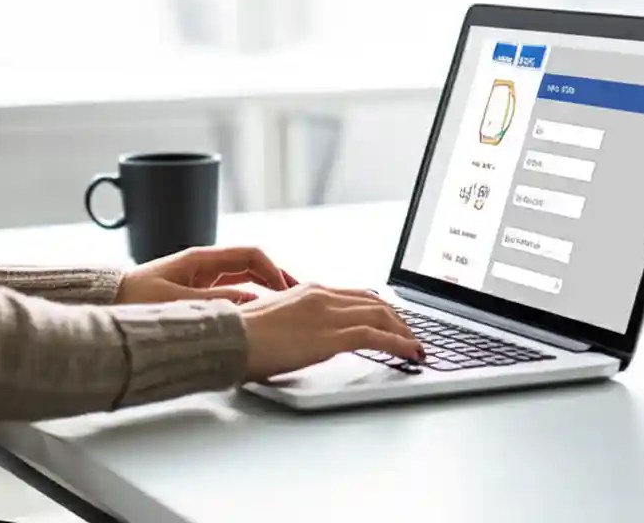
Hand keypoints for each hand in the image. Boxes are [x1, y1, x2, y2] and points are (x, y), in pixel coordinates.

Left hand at [116, 246, 300, 304]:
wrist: (108, 302)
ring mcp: (201, 278)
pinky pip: (231, 293)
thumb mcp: (177, 302)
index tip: (288, 289)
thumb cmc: (136, 299)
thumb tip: (252, 300)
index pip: (250, 256)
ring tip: (284, 308)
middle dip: (276, 279)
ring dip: (265, 291)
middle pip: (251, 266)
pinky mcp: (196, 293)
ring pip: (243, 280)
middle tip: (297, 297)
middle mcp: (205, 265)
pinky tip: (258, 316)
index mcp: (201, 259)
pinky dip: (248, 301)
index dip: (273, 270)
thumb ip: (216, 301)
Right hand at [241, 284, 424, 380]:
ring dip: (404, 332)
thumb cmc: (240, 336)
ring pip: (381, 316)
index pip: (355, 294)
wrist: (227, 339)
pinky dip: (399, 343)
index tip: (391, 319)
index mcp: (308, 291)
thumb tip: (304, 335)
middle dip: (397, 318)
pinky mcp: (330, 336)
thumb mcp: (272, 320)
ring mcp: (328, 314)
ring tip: (416, 346)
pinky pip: (376, 336)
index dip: (379, 307)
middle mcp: (322, 296)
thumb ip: (294, 321)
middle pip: (374, 302)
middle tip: (410, 333)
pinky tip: (410, 352)